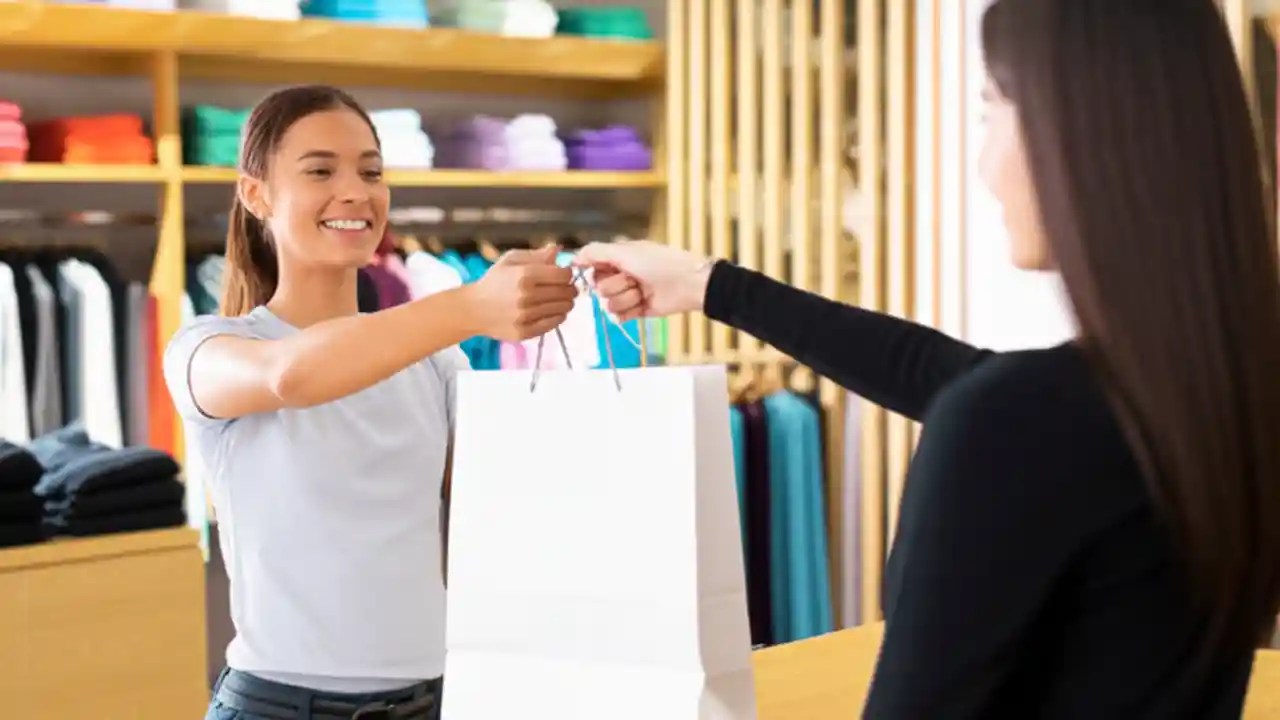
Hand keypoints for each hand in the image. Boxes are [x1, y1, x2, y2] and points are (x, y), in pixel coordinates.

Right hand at [466, 245, 577, 340]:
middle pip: (566, 292)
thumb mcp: (510, 260)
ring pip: (563, 309)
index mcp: (524, 275)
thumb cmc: (494, 281)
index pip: (563, 275)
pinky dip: (558, 316)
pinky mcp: (525, 332)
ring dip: (565, 302)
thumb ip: (536, 255)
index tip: (563, 274)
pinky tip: (552, 311)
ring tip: (557, 299)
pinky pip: (554, 324)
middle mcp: (526, 296)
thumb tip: (558, 249)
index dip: (567, 273)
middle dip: (569, 288)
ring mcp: (526, 316)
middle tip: (564, 288)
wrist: (473, 309)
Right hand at [573, 239, 713, 320]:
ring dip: (625, 299)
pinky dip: (628, 313)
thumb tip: (571, 258)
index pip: (590, 269)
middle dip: (615, 285)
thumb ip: (595, 252)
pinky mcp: (636, 312)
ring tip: (642, 292)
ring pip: (607, 305)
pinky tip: (640, 307)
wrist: (687, 284)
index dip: (595, 272)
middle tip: (633, 279)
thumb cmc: (659, 263)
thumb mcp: (625, 251)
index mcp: (616, 259)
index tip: (605, 270)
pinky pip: (617, 318)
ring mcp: (628, 295)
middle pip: (598, 289)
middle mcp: (619, 276)